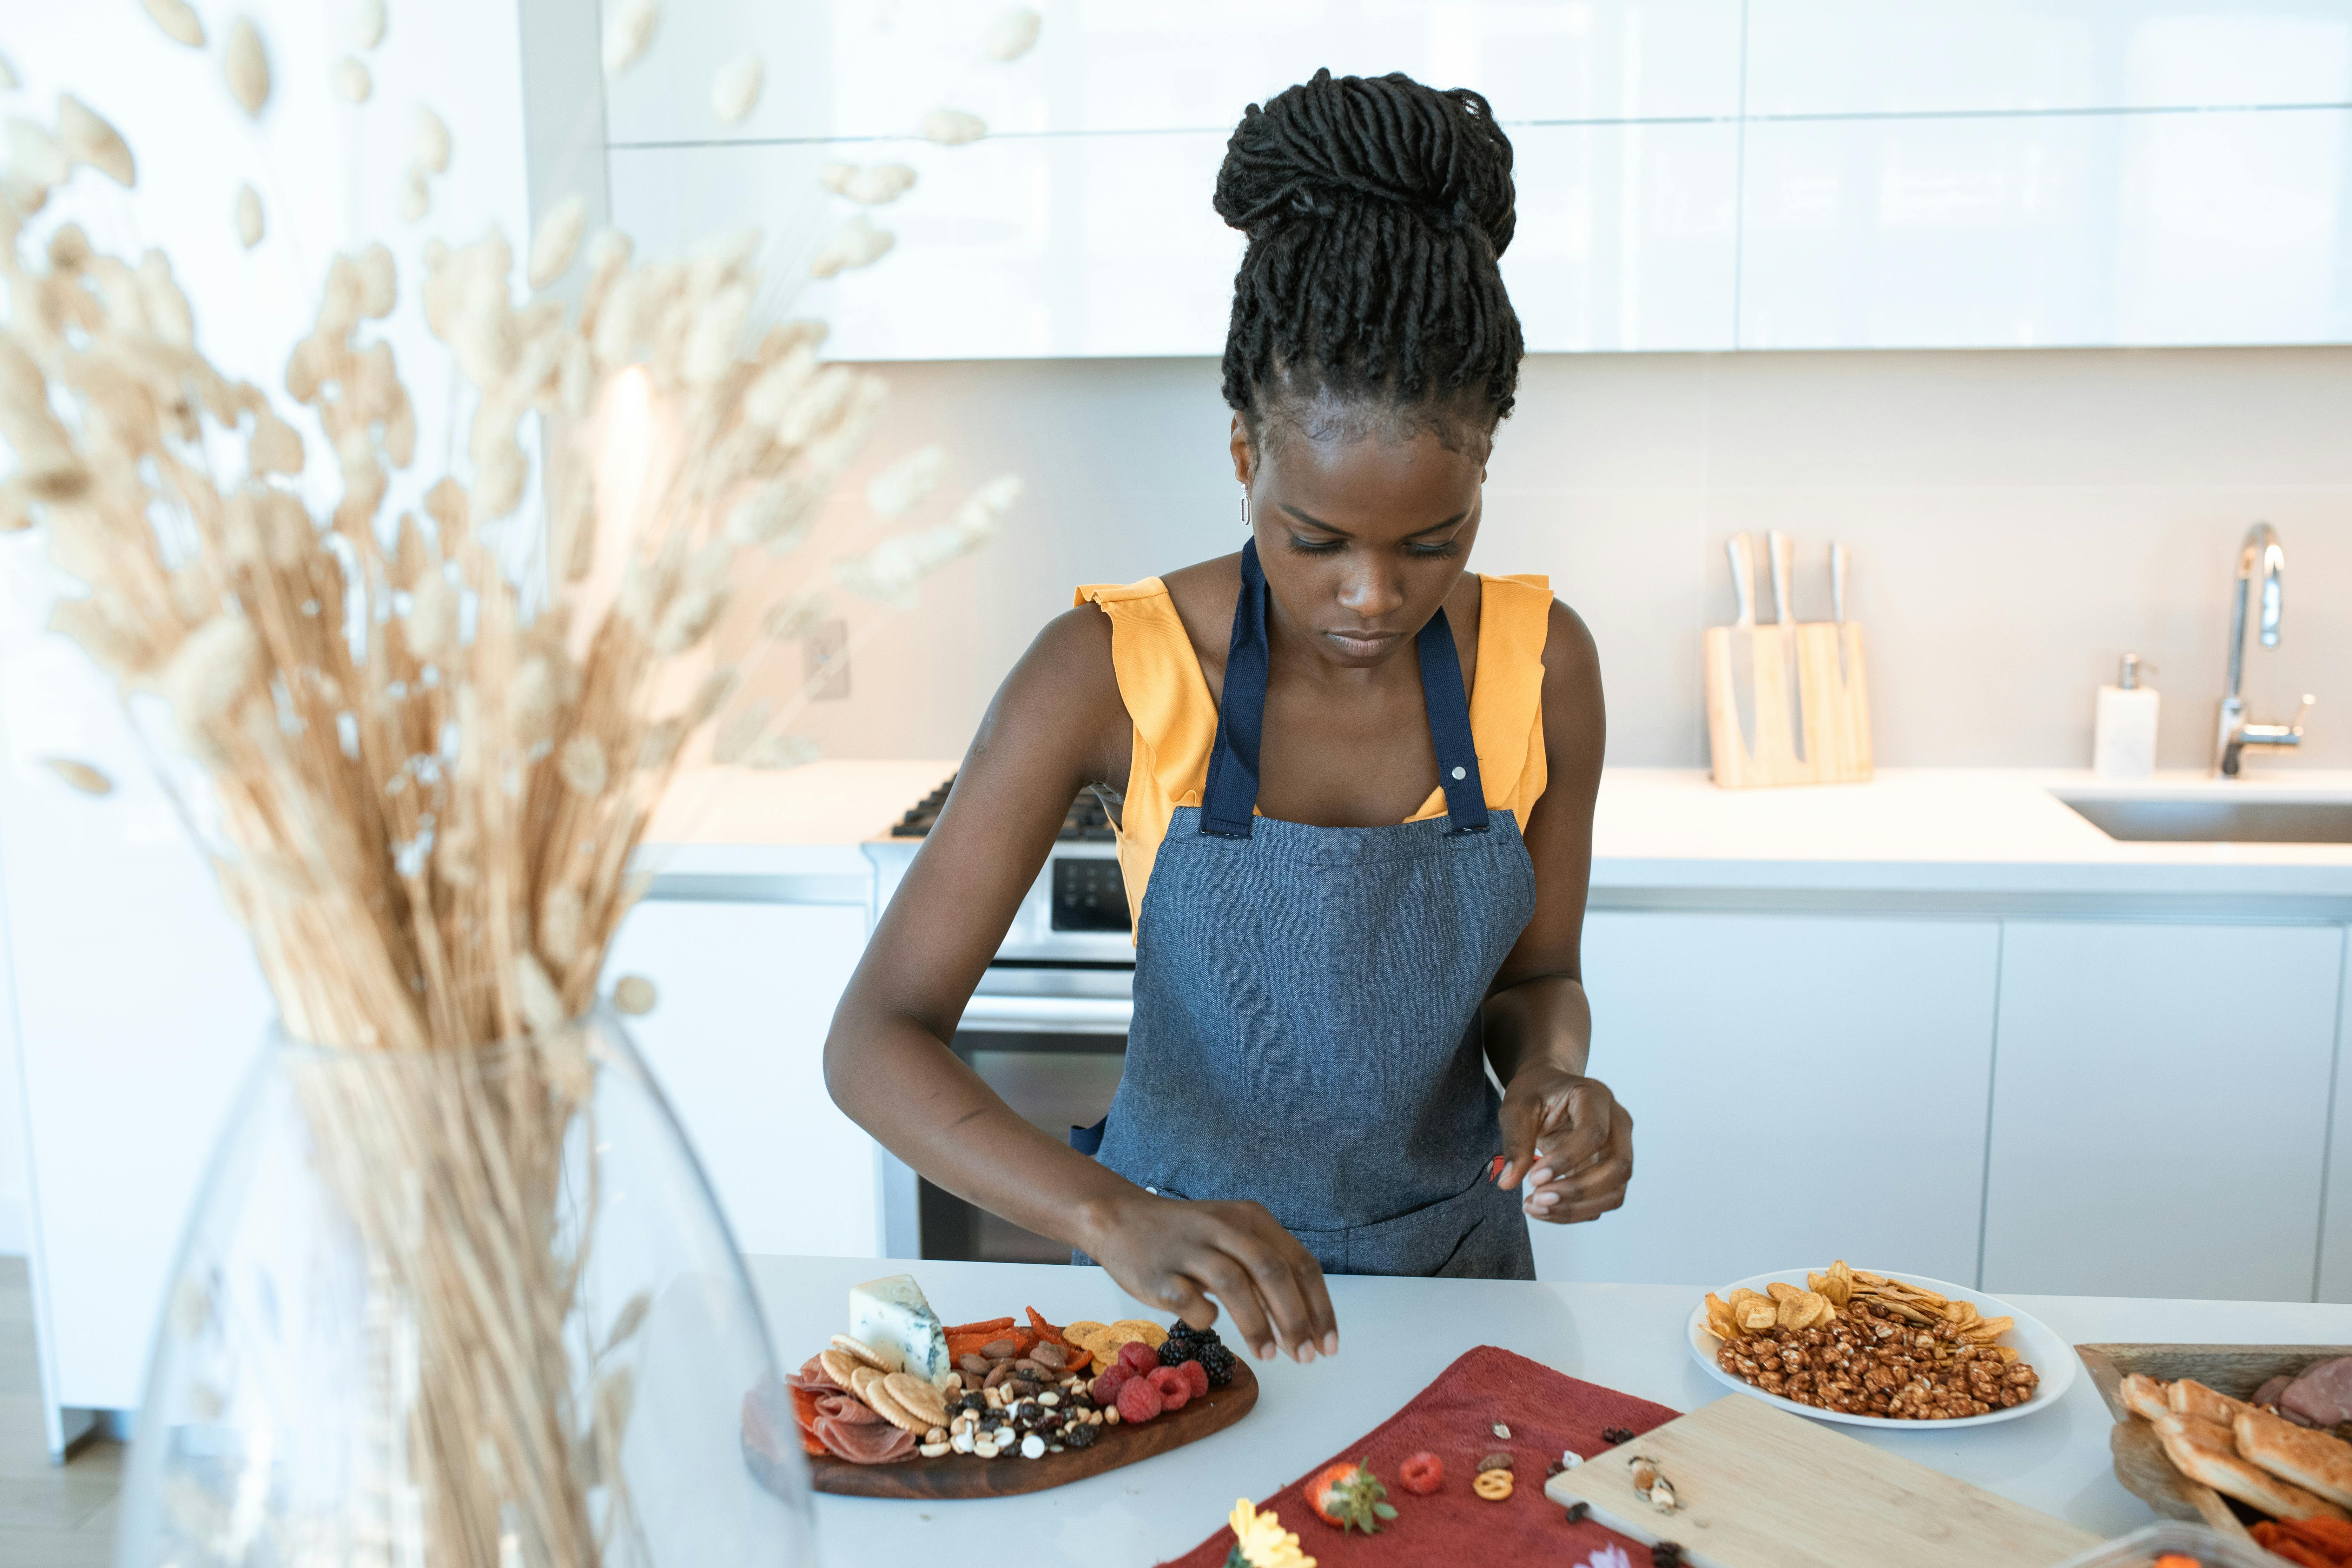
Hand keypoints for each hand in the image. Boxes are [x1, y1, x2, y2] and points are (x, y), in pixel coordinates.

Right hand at [1079, 1189, 1339, 1362]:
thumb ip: (1267, 1271)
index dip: (1320, 1307)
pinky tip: (1212, 1323)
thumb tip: (1305, 1323)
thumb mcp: (1233, 1238)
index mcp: (1251, 1218)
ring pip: (1236, 1285)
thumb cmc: (1188, 1237)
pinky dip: (1209, 1318)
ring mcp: (1191, 1249)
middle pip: (1274, 1273)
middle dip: (1296, 1321)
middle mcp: (1224, 1227)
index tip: (1328, 1344)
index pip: (1300, 1263)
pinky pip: (1193, 1303)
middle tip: (1306, 1357)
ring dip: (1259, 1326)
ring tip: (1269, 1356)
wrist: (1120, 1219)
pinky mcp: (1161, 1273)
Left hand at [1495, 1064, 1632, 1224]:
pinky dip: (1576, 1211)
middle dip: (1578, 1191)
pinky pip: (1603, 1200)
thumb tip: (1507, 1182)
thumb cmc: (1535, 1092)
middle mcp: (1617, 1123)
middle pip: (1617, 1166)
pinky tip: (1545, 1209)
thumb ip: (1515, 1142)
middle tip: (1537, 1199)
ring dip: (1577, 1208)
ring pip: (1615, 1191)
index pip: (1594, 1133)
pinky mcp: (1610, 1170)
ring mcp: (1620, 1148)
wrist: (1547, 1088)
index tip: (1532, 1178)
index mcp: (1595, 1096)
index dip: (1566, 1160)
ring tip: (1536, 1207)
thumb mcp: (1517, 1108)